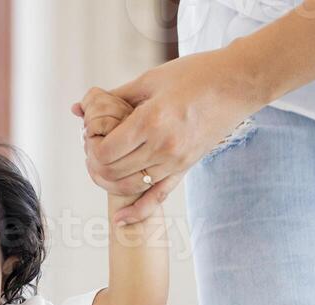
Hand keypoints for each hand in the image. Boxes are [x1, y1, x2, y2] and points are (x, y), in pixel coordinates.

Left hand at [73, 50, 263, 224]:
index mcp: (150, 122)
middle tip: (93, 148)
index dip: (90, 147)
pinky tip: (121, 220)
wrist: (237, 85)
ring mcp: (175, 162)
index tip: (90, 134)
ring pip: (130, 187)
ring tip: (102, 168)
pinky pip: (158, 198)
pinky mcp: (185, 169)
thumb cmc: (194, 75)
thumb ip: (113, 97)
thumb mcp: (149, 80)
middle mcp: (162, 148)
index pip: (105, 151)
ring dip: (109, 182)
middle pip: (113, 171)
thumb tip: (77, 108)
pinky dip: (137, 212)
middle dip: (95, 163)